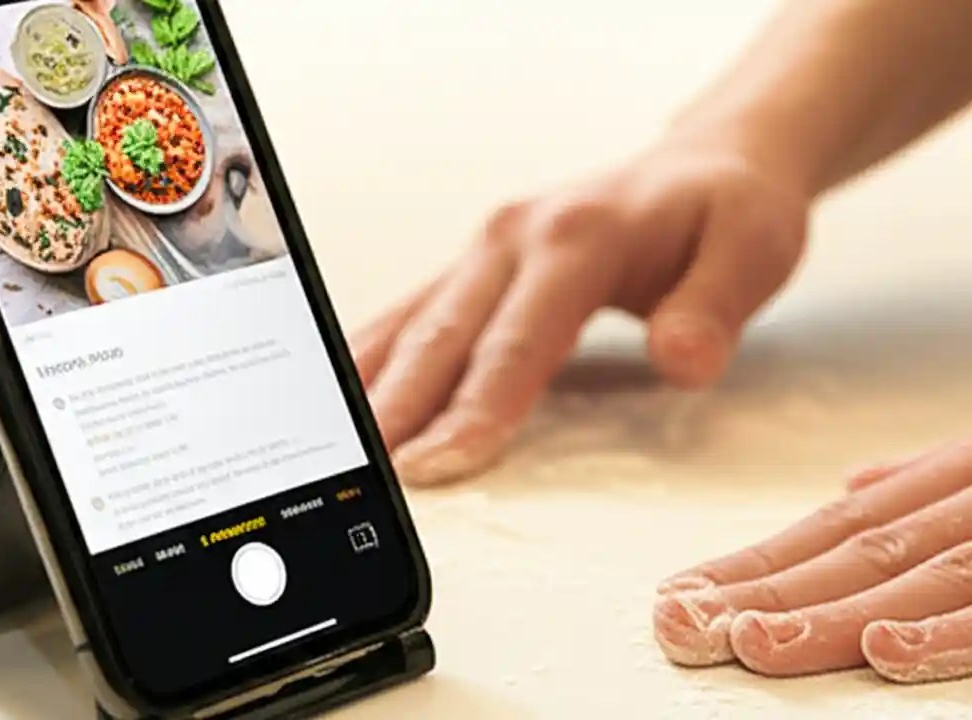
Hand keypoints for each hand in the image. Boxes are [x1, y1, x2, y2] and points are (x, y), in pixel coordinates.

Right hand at [352, 138, 809, 483]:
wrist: (702, 163)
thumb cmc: (725, 211)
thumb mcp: (752, 247)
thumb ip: (715, 306)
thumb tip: (681, 360)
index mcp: (576, 235)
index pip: (517, 339)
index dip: (477, 406)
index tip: (440, 462)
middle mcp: (514, 235)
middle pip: (444, 335)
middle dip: (402, 408)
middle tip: (369, 475)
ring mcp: (486, 247)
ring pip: (413, 323)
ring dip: (373, 385)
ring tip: (334, 444)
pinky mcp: (475, 263)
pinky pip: (411, 312)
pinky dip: (372, 355)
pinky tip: (345, 394)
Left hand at [654, 439, 971, 682]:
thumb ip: (924, 483)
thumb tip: (856, 484)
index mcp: (952, 482)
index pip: (837, 527)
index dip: (756, 562)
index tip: (681, 591)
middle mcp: (967, 507)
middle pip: (853, 554)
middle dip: (762, 593)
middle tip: (683, 623)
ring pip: (911, 580)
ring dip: (826, 616)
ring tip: (750, 641)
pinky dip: (941, 633)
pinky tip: (881, 648)